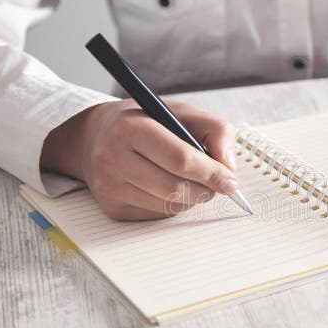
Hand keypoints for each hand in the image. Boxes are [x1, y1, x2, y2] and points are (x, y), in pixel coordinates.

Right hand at [41, 99, 237, 219]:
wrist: (96, 137)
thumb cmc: (148, 122)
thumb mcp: (182, 112)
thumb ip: (215, 131)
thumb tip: (229, 168)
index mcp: (130, 127)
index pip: (180, 159)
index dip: (211, 173)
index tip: (231, 181)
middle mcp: (112, 157)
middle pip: (175, 188)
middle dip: (205, 190)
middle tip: (218, 185)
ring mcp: (109, 186)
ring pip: (168, 206)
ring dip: (191, 198)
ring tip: (192, 181)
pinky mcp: (112, 208)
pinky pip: (157, 215)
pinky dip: (173, 205)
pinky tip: (167, 187)